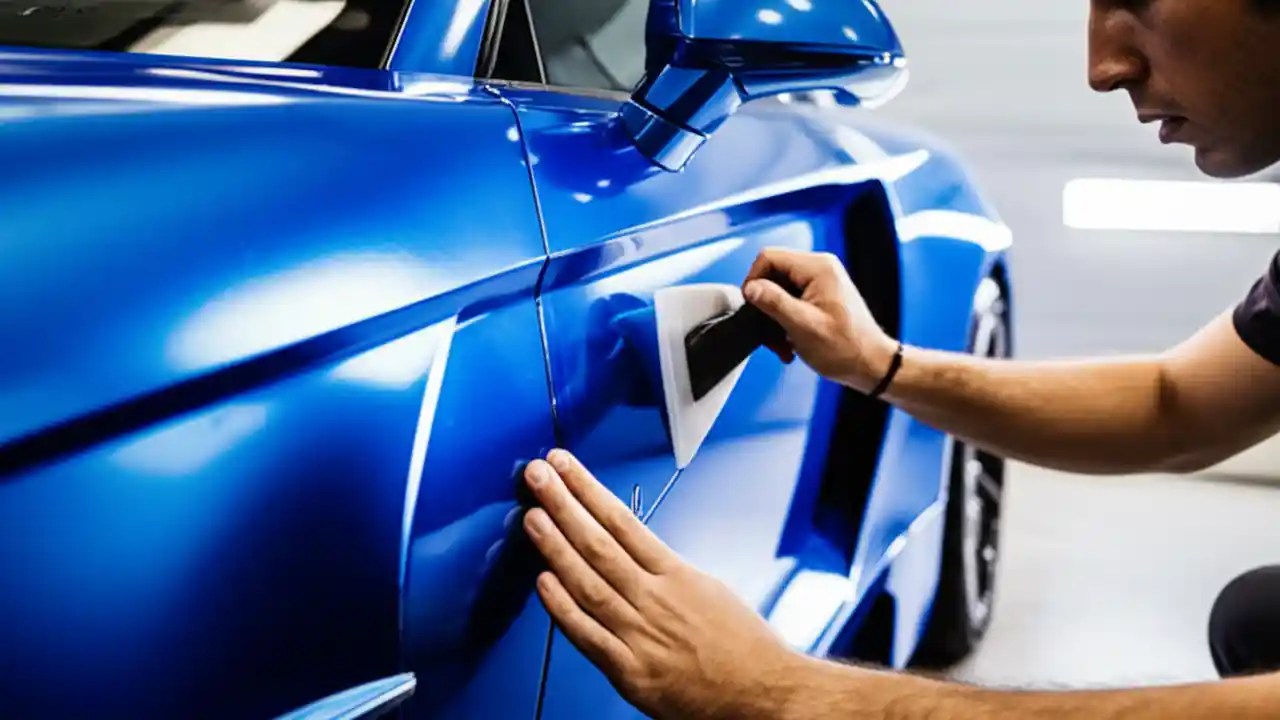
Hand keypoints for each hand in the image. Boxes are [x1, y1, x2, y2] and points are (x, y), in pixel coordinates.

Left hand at [522, 450, 803, 719]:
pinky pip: (589, 636)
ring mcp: (641, 634)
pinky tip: (543, 583)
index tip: (565, 467)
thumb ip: (666, 571)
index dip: (588, 490)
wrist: (767, 693)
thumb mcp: (710, 589)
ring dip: (556, 547)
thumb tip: (632, 549)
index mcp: (677, 574)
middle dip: (564, 504)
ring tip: (534, 516)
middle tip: (538, 475)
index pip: (623, 520)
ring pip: (588, 582)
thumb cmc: (744, 647)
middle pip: (599, 543)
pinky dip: (563, 609)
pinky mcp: (632, 672)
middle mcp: (656, 598)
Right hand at [743, 248, 896, 393]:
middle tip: (768, 333)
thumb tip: (749, 288)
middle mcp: (819, 268)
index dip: (754, 281)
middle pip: (772, 274)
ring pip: (777, 290)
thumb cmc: (845, 348)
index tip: (752, 308)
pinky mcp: (818, 295)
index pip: (768, 257)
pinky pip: (789, 300)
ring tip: (781, 344)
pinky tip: (789, 342)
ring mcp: (819, 281)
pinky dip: (784, 321)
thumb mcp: (803, 326)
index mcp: (818, 268)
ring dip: (773, 318)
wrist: (870, 365)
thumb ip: (774, 303)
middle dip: (764, 304)